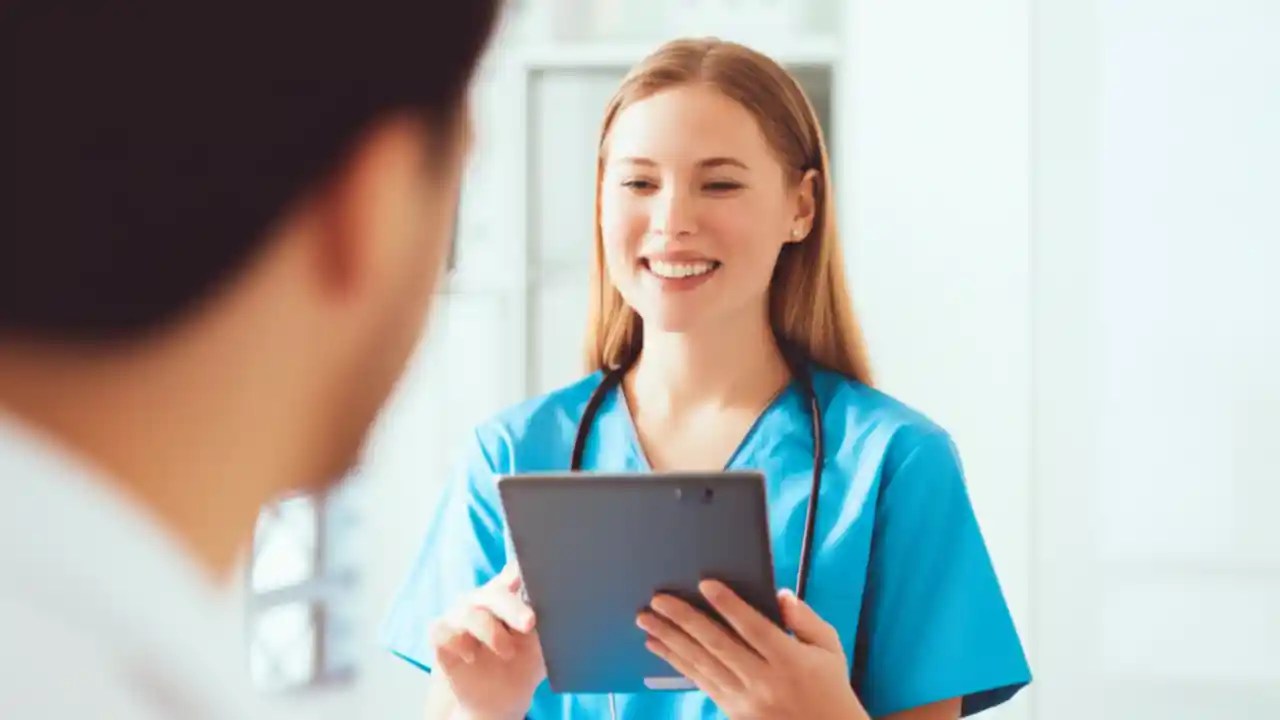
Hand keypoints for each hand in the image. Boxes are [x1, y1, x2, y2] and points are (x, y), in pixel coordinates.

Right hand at [429, 564, 545, 719]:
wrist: (499, 699)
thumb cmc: (524, 663)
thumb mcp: (544, 644)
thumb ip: (550, 624)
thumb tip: (566, 610)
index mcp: (512, 594)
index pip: (515, 572)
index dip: (521, 568)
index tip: (528, 571)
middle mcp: (484, 599)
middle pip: (495, 592)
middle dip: (513, 607)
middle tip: (529, 623)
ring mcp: (460, 614)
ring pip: (470, 612)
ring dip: (491, 632)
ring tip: (507, 652)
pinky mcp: (441, 634)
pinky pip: (443, 631)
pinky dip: (460, 643)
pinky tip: (472, 657)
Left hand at [637, 581, 869, 719]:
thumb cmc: (829, 687)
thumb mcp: (829, 648)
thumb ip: (805, 619)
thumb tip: (779, 595)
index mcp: (790, 661)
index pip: (754, 628)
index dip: (729, 605)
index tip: (705, 584)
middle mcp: (764, 681)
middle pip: (718, 645)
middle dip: (685, 619)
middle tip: (658, 599)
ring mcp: (745, 700)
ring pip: (702, 664)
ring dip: (671, 640)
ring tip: (646, 619)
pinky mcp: (733, 712)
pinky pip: (701, 682)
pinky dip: (677, 663)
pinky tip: (659, 646)